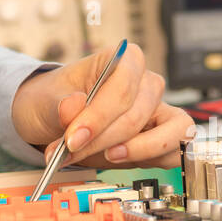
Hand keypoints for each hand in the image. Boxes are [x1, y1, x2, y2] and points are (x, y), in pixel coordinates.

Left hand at [10, 42, 192, 169]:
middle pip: (137, 115)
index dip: (99, 116)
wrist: (53, 119)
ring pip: (167, 132)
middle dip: (103, 140)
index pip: (123, 86)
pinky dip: (151, 160)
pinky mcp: (161, 137)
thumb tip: (72, 106)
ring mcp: (157, 110)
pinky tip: (122, 160)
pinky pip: (175, 150)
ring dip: (136, 151)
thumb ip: (58, 105)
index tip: (73, 138)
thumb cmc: (55, 101)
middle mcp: (145, 83)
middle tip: (71, 151)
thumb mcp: (46, 99)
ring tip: (106, 157)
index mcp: (121, 60)